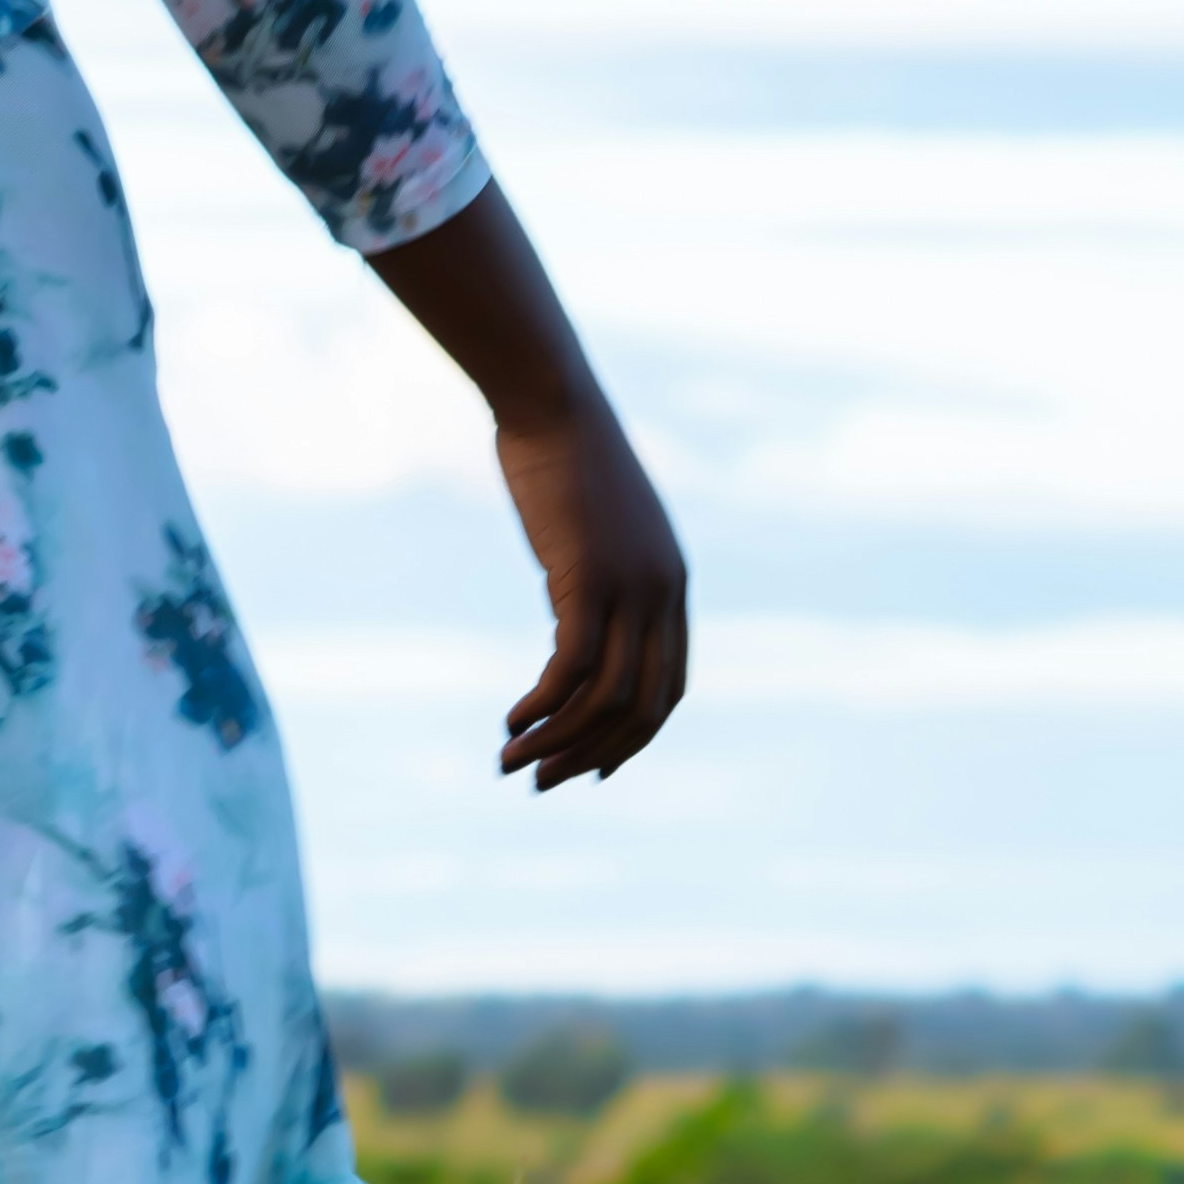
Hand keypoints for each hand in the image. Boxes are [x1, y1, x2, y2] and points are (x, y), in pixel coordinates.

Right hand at [365, 177, 687, 787]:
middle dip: (594, 753)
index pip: (668, 685)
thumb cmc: (562, 453)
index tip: (589, 766)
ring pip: (605, 697)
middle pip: (643, 705)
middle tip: (544, 781)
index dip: (634, 736)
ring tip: (513, 762)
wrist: (551, 402)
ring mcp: (631, 588)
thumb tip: (571, 614)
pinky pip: (570, 668)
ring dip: (558, 740)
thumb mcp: (593, 526)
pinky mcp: (588, 580)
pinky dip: (542, 705)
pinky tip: (510, 719)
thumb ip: (595, 576)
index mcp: (673, 583)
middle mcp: (663, 592)